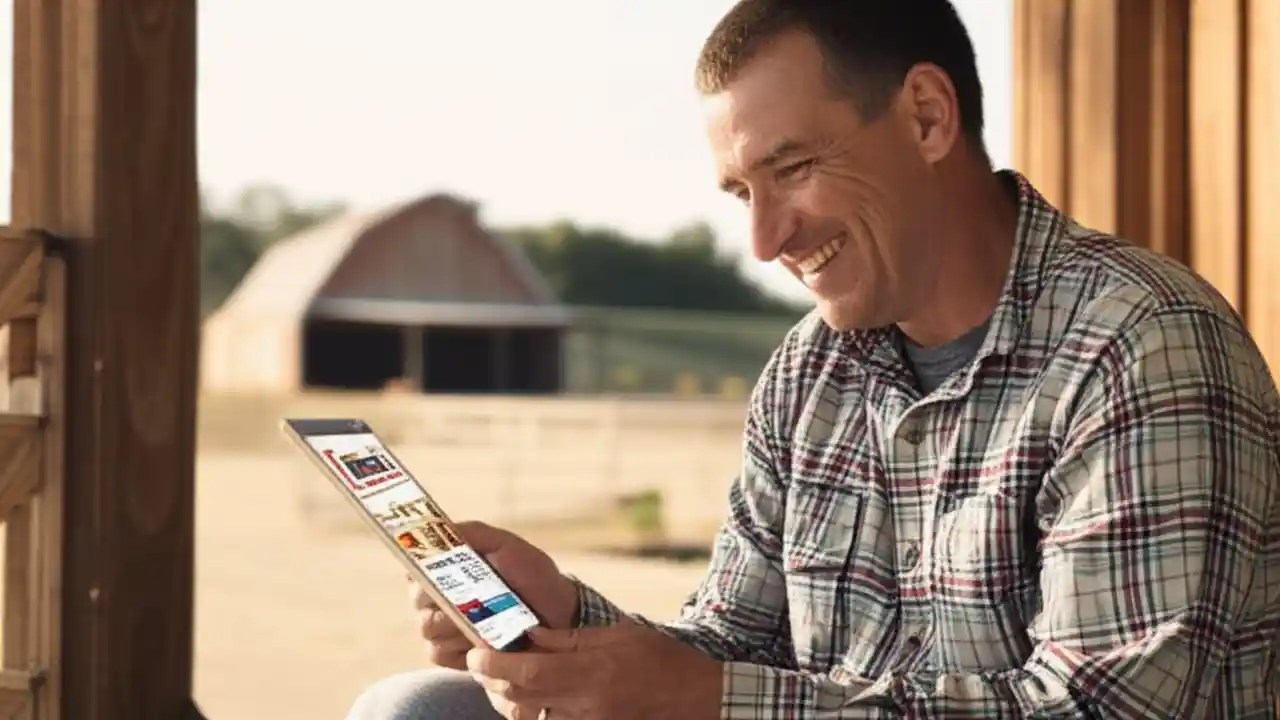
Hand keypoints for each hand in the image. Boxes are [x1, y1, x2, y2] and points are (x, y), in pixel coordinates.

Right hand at [410, 520, 579, 669]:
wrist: (559, 614)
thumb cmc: (533, 576)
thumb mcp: (508, 546)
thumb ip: (475, 533)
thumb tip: (442, 526)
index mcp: (449, 570)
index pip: (415, 569)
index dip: (421, 572)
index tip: (437, 574)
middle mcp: (441, 599)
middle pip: (418, 602)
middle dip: (439, 601)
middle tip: (466, 600)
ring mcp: (447, 630)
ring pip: (427, 630)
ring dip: (452, 626)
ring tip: (482, 622)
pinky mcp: (456, 657)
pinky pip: (439, 655)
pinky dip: (456, 649)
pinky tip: (479, 642)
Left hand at [467, 619, 722, 719]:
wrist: (699, 700)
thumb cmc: (662, 662)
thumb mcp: (617, 636)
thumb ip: (568, 639)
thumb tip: (527, 634)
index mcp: (591, 674)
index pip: (526, 673)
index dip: (492, 665)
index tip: (475, 653)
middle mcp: (585, 707)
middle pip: (519, 698)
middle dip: (492, 680)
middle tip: (482, 662)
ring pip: (528, 717)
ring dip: (510, 698)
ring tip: (506, 678)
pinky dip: (534, 712)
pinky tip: (536, 698)